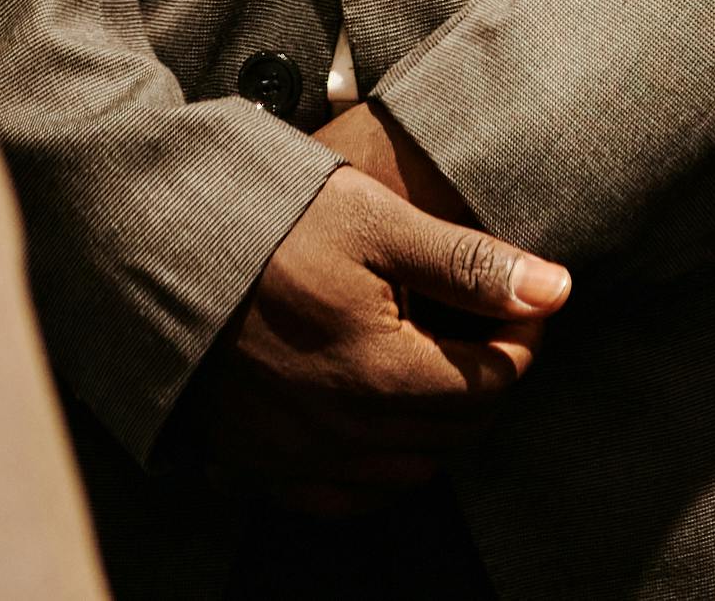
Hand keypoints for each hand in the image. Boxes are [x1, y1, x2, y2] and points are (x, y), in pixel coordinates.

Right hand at [186, 134, 570, 513]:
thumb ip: (469, 263)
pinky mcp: (262, 467)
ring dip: (441, 421)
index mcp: (381, 372)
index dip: (525, 336)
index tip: (527, 298)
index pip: (495, 381)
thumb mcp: (376, 219)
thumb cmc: (271, 220)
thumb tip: (556, 290)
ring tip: (438, 354)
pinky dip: (381, 465)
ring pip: (410, 467)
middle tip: (488, 320)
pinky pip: (348, 495)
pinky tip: (381, 411)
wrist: (158, 248)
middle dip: (490, 376)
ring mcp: (300, 459)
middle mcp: (344, 433)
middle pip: (458, 429)